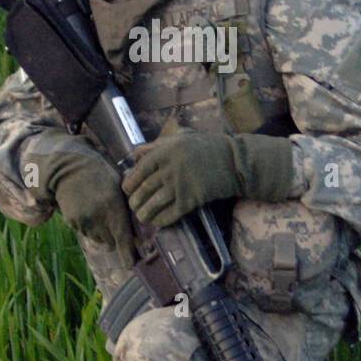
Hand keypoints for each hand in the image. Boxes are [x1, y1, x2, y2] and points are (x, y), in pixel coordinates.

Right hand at [31, 150, 135, 268]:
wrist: (71, 169)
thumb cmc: (101, 176)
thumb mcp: (119, 189)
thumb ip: (128, 212)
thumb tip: (138, 238)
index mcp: (113, 206)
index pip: (123, 237)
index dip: (128, 254)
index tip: (132, 265)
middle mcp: (98, 216)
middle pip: (111, 241)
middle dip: (116, 237)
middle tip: (115, 223)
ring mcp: (83, 220)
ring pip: (98, 238)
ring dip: (102, 232)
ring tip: (100, 211)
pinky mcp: (72, 222)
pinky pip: (85, 232)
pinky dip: (89, 227)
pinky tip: (88, 210)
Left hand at [121, 129, 293, 227]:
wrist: (233, 161)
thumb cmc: (206, 147)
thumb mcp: (181, 138)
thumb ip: (157, 145)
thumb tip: (135, 154)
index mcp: (165, 151)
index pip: (139, 170)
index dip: (130, 182)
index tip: (127, 189)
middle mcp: (170, 168)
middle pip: (144, 189)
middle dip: (135, 201)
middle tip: (134, 206)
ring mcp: (180, 185)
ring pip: (154, 204)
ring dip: (144, 214)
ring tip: (141, 217)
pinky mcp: (191, 199)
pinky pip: (171, 214)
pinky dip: (161, 220)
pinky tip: (157, 222)